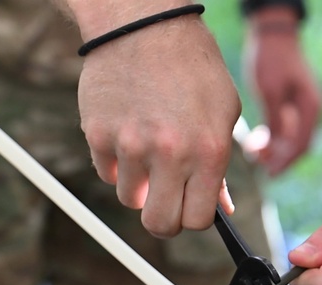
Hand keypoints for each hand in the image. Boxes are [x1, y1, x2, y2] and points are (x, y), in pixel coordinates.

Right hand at [77, 14, 240, 237]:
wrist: (144, 24)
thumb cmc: (191, 67)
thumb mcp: (222, 112)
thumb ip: (219, 166)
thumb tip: (221, 208)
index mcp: (208, 151)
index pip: (197, 219)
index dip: (191, 217)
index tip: (187, 207)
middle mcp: (170, 153)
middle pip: (160, 224)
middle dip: (162, 218)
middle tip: (162, 199)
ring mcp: (131, 145)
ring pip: (130, 198)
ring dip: (138, 183)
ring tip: (146, 148)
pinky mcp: (98, 134)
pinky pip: (106, 172)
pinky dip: (115, 161)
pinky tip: (127, 129)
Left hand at [243, 7, 321, 174]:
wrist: (272, 34)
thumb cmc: (271, 58)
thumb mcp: (270, 90)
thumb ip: (275, 119)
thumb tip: (276, 146)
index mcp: (311, 107)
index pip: (301, 145)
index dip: (285, 162)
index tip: (270, 173)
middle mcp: (310, 109)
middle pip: (298, 145)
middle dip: (278, 158)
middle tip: (259, 166)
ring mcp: (302, 107)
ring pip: (290, 138)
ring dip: (273, 149)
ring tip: (253, 153)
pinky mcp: (291, 103)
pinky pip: (284, 128)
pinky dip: (272, 138)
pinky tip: (256, 142)